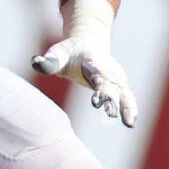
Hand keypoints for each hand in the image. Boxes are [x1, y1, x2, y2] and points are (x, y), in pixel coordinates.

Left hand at [32, 0, 137, 127]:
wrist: (89, 45)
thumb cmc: (69, 52)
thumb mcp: (58, 53)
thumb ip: (49, 61)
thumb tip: (36, 62)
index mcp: (92, 59)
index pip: (95, 69)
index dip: (98, 78)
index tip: (98, 90)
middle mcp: (107, 68)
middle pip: (110, 84)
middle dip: (111, 98)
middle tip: (109, 112)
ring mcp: (115, 77)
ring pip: (123, 92)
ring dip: (126, 107)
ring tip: (130, 123)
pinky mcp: (119, 86)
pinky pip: (126, 98)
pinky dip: (130, 108)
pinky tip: (132, 122)